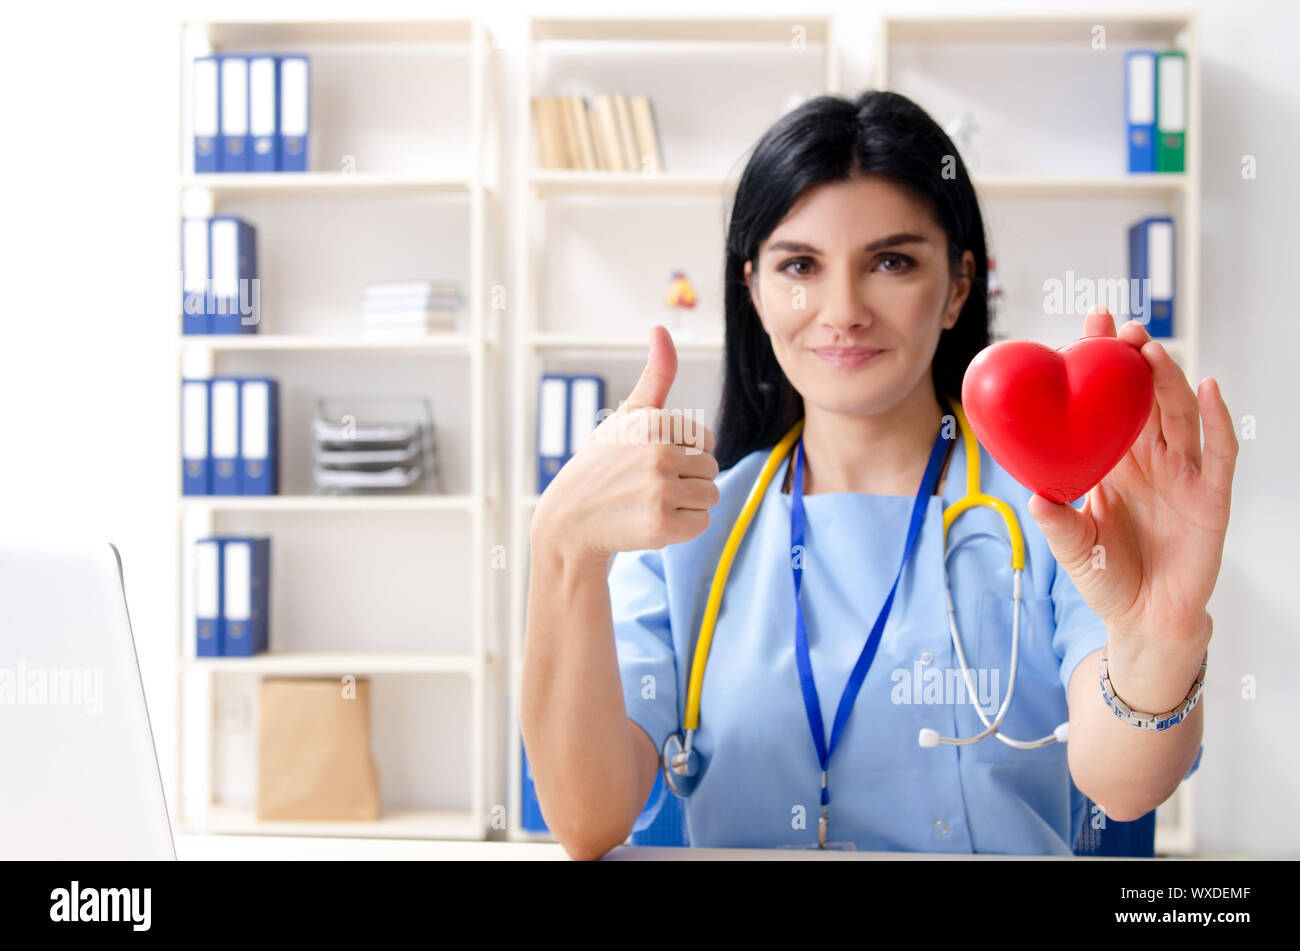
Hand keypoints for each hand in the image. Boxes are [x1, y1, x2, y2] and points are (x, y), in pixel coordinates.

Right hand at [531, 325, 719, 567]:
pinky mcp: (661, 525)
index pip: (706, 441)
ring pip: (710, 496)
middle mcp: (659, 453)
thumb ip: (655, 375)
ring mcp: (660, 491)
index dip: (682, 454)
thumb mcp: (627, 416)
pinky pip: (702, 523)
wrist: (571, 520)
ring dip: (686, 504)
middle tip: (647, 486)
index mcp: (655, 422)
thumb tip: (661, 327)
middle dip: (686, 480)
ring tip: (649, 503)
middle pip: (711, 469)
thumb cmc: (604, 464)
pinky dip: (682, 528)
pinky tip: (650, 522)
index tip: (649, 461)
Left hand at [1026, 306, 1236, 710]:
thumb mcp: (1074, 548)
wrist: (1145, 619)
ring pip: (1180, 414)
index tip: (1090, 322)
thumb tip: (1035, 497)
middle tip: (1124, 328)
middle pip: (1146, 396)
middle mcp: (1149, 459)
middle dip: (1136, 359)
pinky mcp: (1210, 496)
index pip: (1108, 400)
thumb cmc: (1108, 577)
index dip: (1102, 361)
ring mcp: (1182, 474)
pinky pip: (1219, 452)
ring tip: (1151, 351)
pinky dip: (1218, 419)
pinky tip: (1209, 389)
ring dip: (1169, 380)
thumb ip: (1058, 523)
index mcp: (1112, 461)